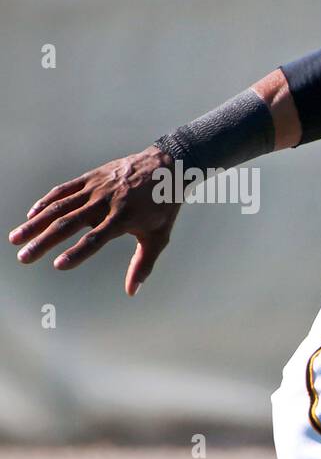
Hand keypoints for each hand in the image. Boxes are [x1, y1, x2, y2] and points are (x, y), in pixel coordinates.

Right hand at [10, 146, 181, 295]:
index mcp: (123, 218)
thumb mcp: (159, 236)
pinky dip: (46, 202)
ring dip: (35, 223)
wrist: (166, 166)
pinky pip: (63, 190)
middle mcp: (105, 202)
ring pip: (59, 207)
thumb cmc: (163, 206)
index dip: (77, 253)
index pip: (95, 239)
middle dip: (43, 242)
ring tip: (16, 238)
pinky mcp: (90, 177)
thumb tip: (132, 292)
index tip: (58, 265)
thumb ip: (143, 264)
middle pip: (69, 224)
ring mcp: (95, 188)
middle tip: (23, 258)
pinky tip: (32, 216)